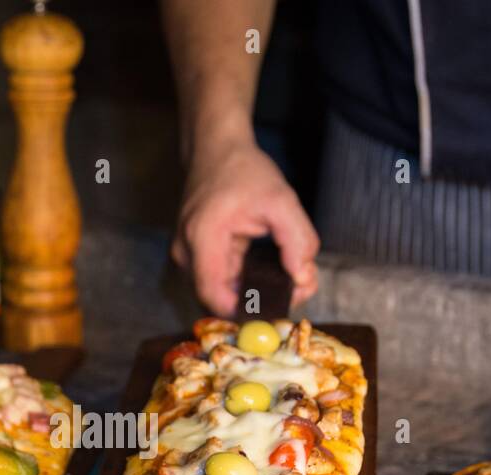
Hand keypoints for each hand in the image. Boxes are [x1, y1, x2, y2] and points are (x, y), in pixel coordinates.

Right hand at [171, 139, 318, 316]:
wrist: (215, 149)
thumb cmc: (243, 170)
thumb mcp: (281, 199)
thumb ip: (298, 240)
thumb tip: (303, 279)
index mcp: (203, 238)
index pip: (215, 297)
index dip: (246, 311)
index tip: (278, 309)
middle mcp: (187, 252)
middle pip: (218, 299)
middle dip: (256, 303)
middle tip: (293, 291)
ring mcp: (187, 254)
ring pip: (219, 292)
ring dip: (251, 293)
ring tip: (287, 279)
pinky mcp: (194, 254)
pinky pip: (218, 279)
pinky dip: (244, 281)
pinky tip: (268, 271)